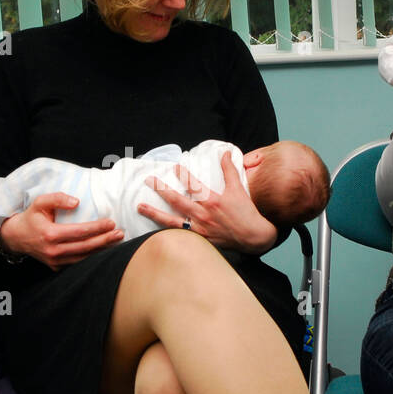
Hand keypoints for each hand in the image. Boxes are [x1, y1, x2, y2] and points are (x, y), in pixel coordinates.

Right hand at [0, 192, 124, 270]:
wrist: (16, 237)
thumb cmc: (31, 217)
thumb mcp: (39, 202)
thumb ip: (57, 198)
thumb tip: (77, 202)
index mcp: (50, 234)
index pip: (79, 232)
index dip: (96, 228)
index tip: (111, 223)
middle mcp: (53, 251)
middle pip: (85, 247)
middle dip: (105, 240)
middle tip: (120, 233)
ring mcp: (55, 262)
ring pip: (84, 258)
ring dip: (102, 250)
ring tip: (116, 241)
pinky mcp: (57, 267)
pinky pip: (78, 263)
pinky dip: (92, 257)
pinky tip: (103, 250)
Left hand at [137, 151, 276, 252]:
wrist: (253, 237)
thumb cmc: (246, 213)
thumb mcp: (238, 189)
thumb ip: (229, 170)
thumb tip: (225, 153)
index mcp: (212, 200)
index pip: (193, 184)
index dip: (183, 174)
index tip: (174, 167)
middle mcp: (202, 214)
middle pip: (176, 200)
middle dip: (161, 189)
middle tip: (148, 181)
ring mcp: (199, 229)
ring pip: (171, 220)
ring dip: (154, 213)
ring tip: (140, 207)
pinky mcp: (199, 240)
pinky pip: (178, 235)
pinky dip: (164, 232)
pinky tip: (152, 229)